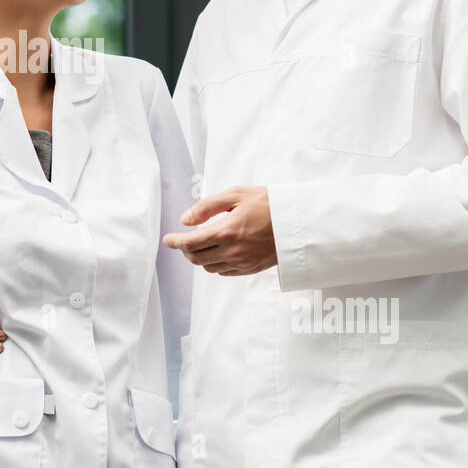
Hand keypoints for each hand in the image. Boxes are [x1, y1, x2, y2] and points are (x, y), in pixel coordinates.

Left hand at [162, 186, 277, 276]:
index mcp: (226, 232)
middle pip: (197, 258)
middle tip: (183, 241)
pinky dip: (215, 264)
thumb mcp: (236, 195)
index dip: (175, 242)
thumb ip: (207, 207)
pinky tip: (217, 253)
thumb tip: (185, 220)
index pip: (190, 243)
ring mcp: (242, 263)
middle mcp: (232, 251)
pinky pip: (224, 272)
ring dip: (200, 258)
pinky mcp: (251, 269)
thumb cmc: (269, 203)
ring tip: (200, 245)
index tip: (168, 240)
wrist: (298, 221)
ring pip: (209, 267)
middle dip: (186, 250)